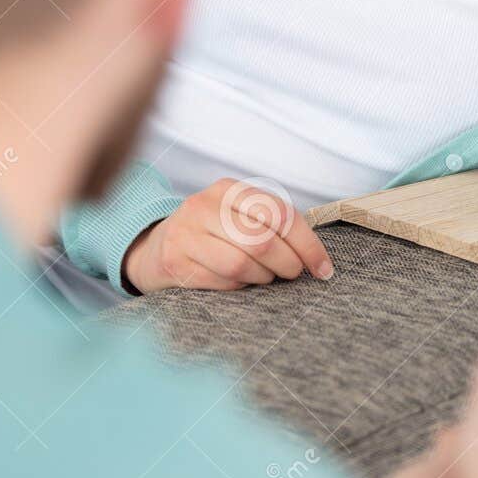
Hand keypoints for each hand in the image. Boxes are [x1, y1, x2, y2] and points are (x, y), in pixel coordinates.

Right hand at [123, 178, 333, 293]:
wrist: (154, 248)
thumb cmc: (210, 234)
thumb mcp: (237, 216)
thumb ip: (272, 225)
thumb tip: (317, 258)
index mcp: (228, 189)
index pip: (281, 214)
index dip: (308, 245)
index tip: (323, 269)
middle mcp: (204, 206)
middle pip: (263, 240)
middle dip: (288, 264)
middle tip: (293, 274)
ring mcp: (186, 233)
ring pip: (242, 263)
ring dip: (263, 278)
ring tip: (265, 277)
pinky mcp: (175, 262)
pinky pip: (222, 282)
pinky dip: (239, 288)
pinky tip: (238, 283)